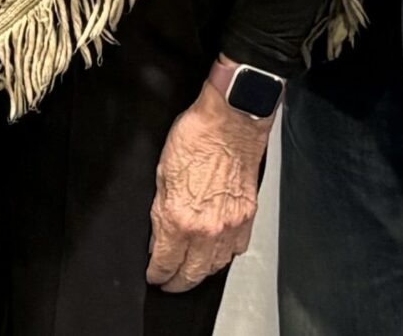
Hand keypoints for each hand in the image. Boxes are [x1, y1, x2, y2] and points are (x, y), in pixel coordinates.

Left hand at [146, 76, 270, 292]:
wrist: (231, 119)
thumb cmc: (195, 137)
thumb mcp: (162, 173)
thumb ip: (160, 213)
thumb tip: (158, 239)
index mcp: (181, 219)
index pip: (166, 263)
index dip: (156, 274)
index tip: (153, 276)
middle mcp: (208, 229)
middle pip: (192, 274)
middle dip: (177, 282)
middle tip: (169, 282)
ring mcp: (231, 225)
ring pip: (216, 266)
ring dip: (201, 272)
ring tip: (190, 271)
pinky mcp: (248, 216)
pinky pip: (236, 250)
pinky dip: (224, 256)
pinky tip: (215, 252)